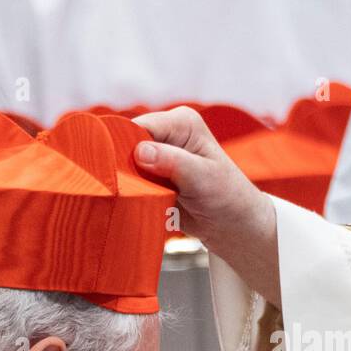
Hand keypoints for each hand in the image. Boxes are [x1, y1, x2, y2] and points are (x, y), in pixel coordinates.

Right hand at [132, 106, 281, 303]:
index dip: (124, 145)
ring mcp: (157, 156)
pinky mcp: (151, 176)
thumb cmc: (228, 198)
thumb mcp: (204, 178)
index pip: (140, 126)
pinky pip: (129, 181)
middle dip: (122, 165)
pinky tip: (134, 203)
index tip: (117, 169)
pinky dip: (129, 192)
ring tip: (133, 198)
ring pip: (124, 164)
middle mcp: (167, 134)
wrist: (234, 226)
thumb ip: (173, 162)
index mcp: (181, 123)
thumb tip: (140, 152)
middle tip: (124, 188)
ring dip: (125, 182)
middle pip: (127, 143)